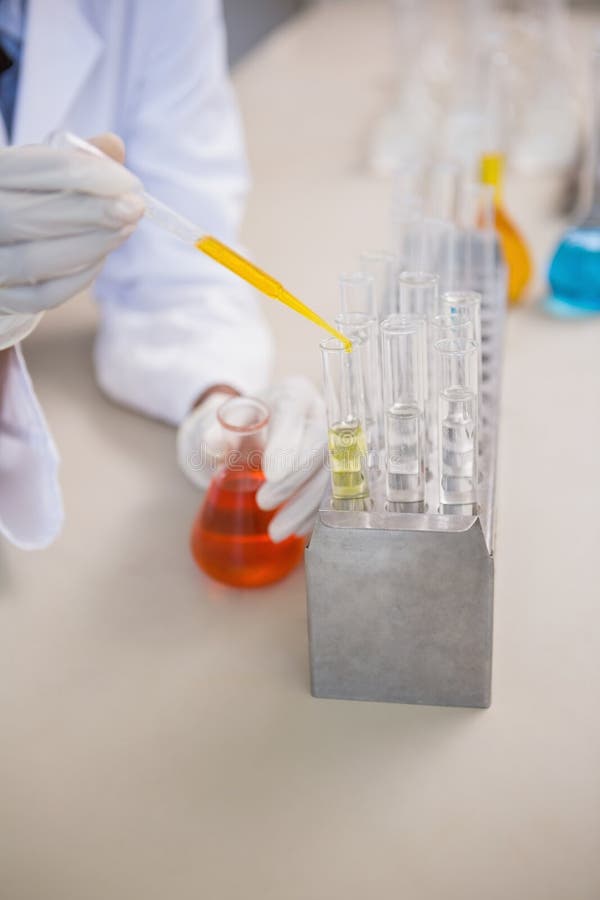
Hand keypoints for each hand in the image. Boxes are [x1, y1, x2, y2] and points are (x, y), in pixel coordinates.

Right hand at [0, 136, 143, 319]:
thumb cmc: (20, 201)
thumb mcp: (36, 172)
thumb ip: (73, 158)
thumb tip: (114, 145)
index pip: (37, 168)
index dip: (89, 174)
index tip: (128, 182)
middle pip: (35, 217)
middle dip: (94, 213)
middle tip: (136, 208)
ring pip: (37, 260)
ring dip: (91, 245)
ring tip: (126, 230)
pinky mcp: (1, 299)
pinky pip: (42, 296)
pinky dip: (77, 279)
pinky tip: (100, 260)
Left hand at [177, 377, 328, 542]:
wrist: (271, 422)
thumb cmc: (253, 419)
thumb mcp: (233, 418)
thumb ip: (220, 430)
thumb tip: (211, 445)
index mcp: (294, 395)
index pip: (294, 414)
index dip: (286, 444)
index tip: (270, 474)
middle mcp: (320, 415)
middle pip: (318, 447)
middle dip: (294, 480)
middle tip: (263, 503)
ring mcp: (332, 443)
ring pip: (328, 474)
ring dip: (304, 506)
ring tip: (276, 531)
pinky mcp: (334, 469)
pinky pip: (330, 493)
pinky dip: (312, 514)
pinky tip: (296, 531)